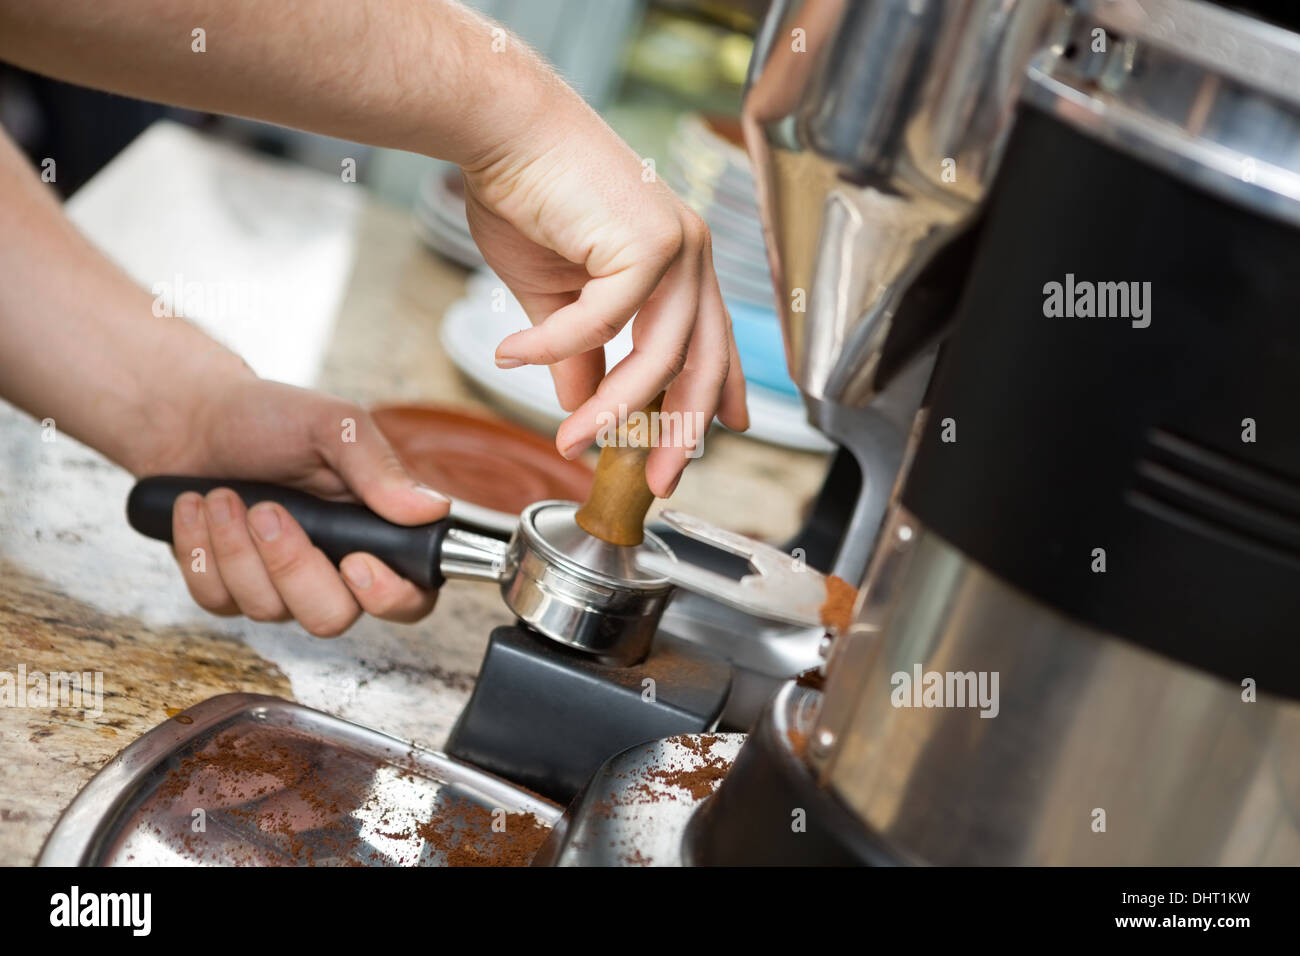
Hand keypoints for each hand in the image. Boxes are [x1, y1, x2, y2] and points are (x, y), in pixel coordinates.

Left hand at [149, 375, 449, 635]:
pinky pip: (217, 600)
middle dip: (291, 566)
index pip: (410, 597)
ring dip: (236, 548)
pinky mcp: (229, 591)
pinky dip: (199, 550)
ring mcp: (280, 587)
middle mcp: (333, 570)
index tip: (354, 562)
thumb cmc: (272, 418)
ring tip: (222, 495)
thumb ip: (379, 468)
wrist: (196, 420)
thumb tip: (432, 509)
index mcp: (375, 533)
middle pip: (331, 618)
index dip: (389, 596)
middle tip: (266, 512)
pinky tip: (197, 509)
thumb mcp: (334, 426)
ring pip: (268, 610)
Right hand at [462, 95, 748, 496]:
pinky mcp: (649, 238)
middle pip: (702, 363)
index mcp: (679, 263)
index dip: (718, 394)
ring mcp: (678, 244)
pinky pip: (604, 320)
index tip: (722, 434)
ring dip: (610, 409)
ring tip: (567, 440)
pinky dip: (556, 346)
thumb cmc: (527, 196)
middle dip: (678, 430)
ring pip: (659, 355)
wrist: (500, 129)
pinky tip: (513, 356)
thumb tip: (578, 405)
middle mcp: (690, 254)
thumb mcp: (556, 296)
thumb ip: (578, 353)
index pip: (711, 343)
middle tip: (655, 480)